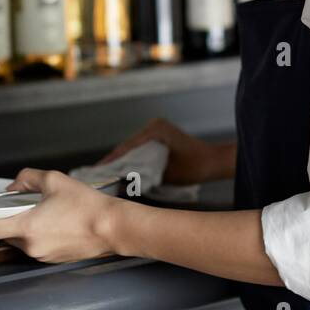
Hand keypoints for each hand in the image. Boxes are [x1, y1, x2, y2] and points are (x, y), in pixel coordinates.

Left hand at [0, 168, 121, 263]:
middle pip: (5, 230)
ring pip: (20, 236)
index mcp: (26, 226)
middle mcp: (30, 245)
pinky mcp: (51, 258)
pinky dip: (38, 230)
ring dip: (25, 223)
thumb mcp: (54, 181)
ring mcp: (41, 255)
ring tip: (51, 210)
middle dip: (7, 216)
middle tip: (21, 202)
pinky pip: (35, 242)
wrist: (113, 228)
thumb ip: (28, 178)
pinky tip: (56, 220)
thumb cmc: (87, 206)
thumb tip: (15, 183)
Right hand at [96, 116, 230, 185]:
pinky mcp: (157, 137)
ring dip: (120, 161)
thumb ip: (145, 176)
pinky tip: (119, 171)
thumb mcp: (168, 175)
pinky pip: (139, 150)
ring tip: (102, 175)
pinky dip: (130, 160)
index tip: (96, 171)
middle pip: (127, 146)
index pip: (127, 146)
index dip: (111, 160)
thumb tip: (122, 183)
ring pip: (132, 148)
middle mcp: (153, 126)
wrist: (214, 162)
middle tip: (94, 176)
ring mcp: (155, 130)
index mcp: (155, 129)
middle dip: (112, 161)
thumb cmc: (195, 167)